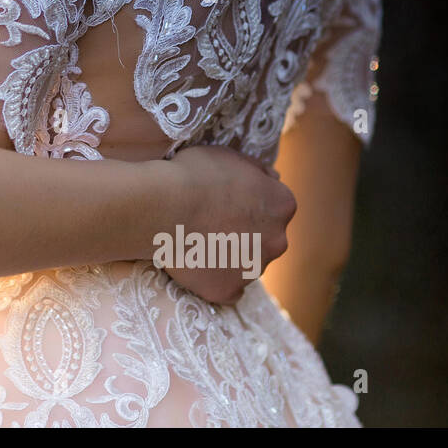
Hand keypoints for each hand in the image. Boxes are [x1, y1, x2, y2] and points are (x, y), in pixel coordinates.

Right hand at [158, 145, 295, 305]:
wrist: (164, 207)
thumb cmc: (195, 175)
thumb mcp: (231, 156)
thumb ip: (257, 170)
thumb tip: (272, 177)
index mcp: (282, 205)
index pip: (275, 206)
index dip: (249, 202)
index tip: (227, 201)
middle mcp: (278, 240)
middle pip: (266, 239)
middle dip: (245, 233)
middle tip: (212, 222)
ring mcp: (254, 268)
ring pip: (247, 264)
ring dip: (230, 256)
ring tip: (197, 242)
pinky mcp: (229, 290)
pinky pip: (228, 290)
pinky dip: (216, 281)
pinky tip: (198, 266)